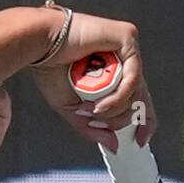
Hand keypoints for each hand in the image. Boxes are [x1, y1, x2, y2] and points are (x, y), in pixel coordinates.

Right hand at [30, 12, 156, 152]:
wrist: (39, 44)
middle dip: (123, 118)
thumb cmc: (50, 69)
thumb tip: (113, 145)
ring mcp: (127, 47)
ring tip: (92, 109)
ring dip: (115, 108)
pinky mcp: (127, 38)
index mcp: (113, 72)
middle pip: (141, 96)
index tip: (139, 140)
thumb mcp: (72, 108)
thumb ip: (93, 127)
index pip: (138, 98)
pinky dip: (119, 96)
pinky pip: (133, 75)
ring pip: (137, 89)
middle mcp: (124, 59)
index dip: (143, 121)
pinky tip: (100, 104)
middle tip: (98, 121)